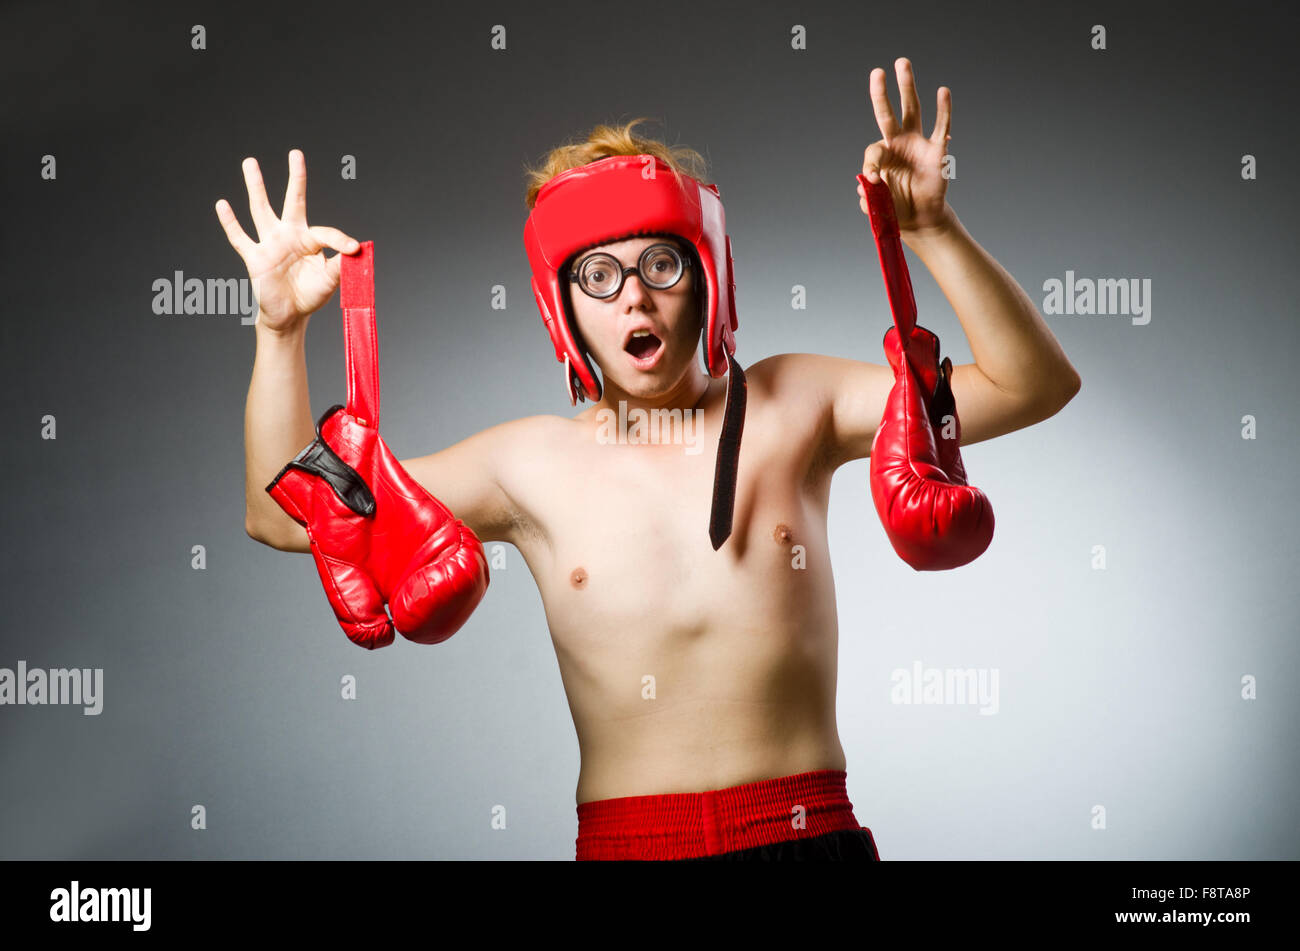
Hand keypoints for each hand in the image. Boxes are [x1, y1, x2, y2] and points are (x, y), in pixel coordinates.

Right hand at [215, 149, 359, 333]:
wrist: (290, 316)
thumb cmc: (310, 295)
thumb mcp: (331, 280)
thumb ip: (342, 264)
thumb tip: (358, 249)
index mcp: (309, 240)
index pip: (325, 232)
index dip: (340, 239)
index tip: (353, 247)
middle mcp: (289, 235)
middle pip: (292, 200)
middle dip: (295, 178)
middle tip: (296, 153)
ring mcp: (270, 244)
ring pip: (261, 210)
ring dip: (256, 186)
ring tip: (250, 162)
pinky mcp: (254, 258)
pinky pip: (240, 238)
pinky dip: (230, 223)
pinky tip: (222, 205)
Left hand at [855, 57, 953, 235]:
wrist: (919, 218)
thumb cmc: (897, 208)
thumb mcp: (878, 203)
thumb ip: (869, 193)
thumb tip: (867, 180)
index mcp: (883, 155)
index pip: (874, 150)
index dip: (871, 164)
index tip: (873, 180)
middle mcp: (899, 143)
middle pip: (889, 113)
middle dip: (882, 93)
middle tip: (878, 71)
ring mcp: (918, 144)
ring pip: (912, 110)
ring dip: (907, 87)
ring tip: (902, 63)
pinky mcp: (938, 151)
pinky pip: (942, 127)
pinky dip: (944, 110)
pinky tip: (943, 92)